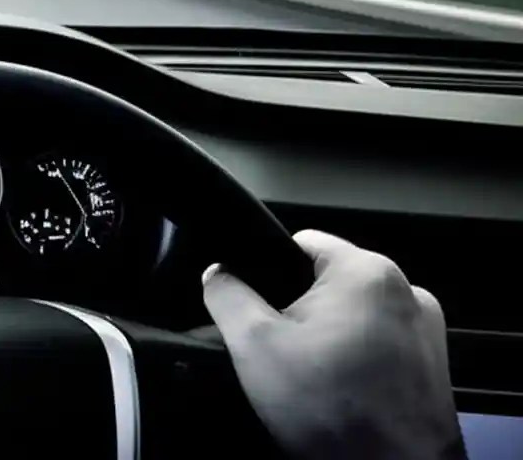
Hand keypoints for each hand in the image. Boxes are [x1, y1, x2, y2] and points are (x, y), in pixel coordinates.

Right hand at [203, 230, 463, 459]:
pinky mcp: (432, 364)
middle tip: (280, 352)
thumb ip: (226, 295)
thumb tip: (217, 273)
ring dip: (328, 337)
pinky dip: (356, 359)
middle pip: (327, 282)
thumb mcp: (253, 345)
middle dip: (299, 310)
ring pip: (353, 315)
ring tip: (311, 376)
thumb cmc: (329, 407)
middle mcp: (407, 289)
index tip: (257, 309)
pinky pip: (378, 343)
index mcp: (368, 271)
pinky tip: (340, 391)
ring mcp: (426, 328)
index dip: (268, 271)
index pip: (301, 243)